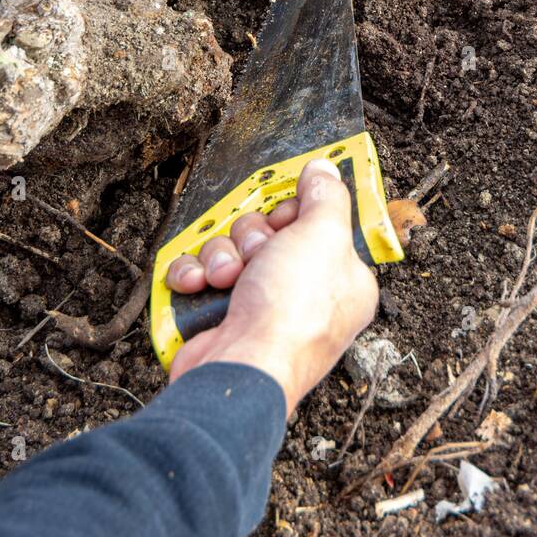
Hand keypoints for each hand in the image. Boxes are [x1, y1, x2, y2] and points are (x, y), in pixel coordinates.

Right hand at [167, 159, 378, 413]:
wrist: (240, 368)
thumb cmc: (292, 312)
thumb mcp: (323, 236)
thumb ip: (326, 196)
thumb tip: (325, 168)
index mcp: (342, 279)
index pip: (318, 223)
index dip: (297, 213)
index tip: (288, 219)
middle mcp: (303, 294)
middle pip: (269, 231)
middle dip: (254, 236)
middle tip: (259, 256)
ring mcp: (260, 308)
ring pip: (231, 248)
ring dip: (222, 255)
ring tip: (227, 279)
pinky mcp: (221, 317)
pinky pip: (200, 273)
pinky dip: (195, 275)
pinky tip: (198, 286)